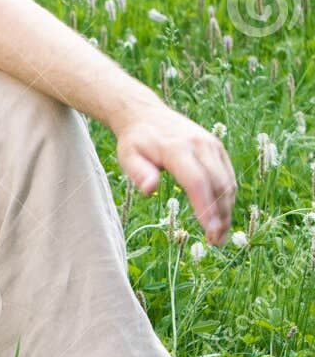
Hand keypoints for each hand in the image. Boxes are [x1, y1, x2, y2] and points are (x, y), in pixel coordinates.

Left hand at [112, 103, 236, 243]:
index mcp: (178, 149)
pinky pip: (228, 176)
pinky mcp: (217, 149)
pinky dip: (227, 197)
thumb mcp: (128, 156)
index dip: (205, 207)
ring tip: (220, 235)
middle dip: (221, 215)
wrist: (146, 114)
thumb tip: (149, 190)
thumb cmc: (136, 141)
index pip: (197, 182)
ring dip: (227, 210)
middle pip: (218, 184)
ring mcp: (212, 146)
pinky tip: (221, 216)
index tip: (210, 231)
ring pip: (228, 182)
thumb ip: (138, 173)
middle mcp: (200, 146)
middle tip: (217, 242)